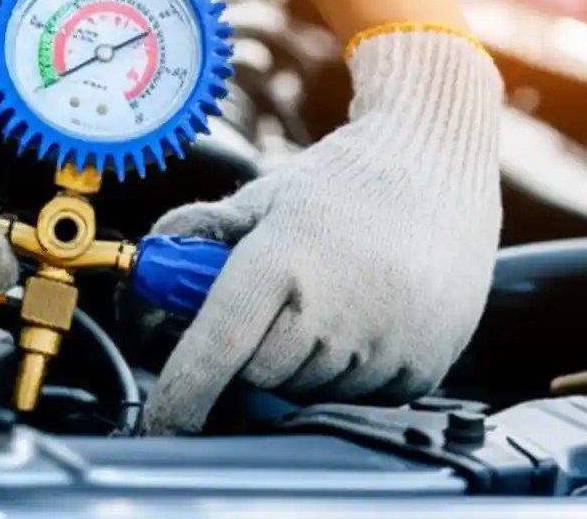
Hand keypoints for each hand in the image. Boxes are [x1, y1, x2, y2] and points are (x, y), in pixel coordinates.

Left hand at [142, 29, 502, 433]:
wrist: (439, 165)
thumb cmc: (347, 180)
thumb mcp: (263, 196)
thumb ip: (196, 235)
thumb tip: (147, 281)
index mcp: (281, 260)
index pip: (214, 350)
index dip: (182, 396)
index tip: (163, 421)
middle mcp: (332, 309)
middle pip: (256, 378)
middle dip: (249, 353)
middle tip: (275, 306)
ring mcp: (382, 343)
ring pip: (308, 393)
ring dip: (302, 364)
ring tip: (332, 300)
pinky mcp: (421, 367)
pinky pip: (361, 399)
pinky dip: (352, 372)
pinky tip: (366, 318)